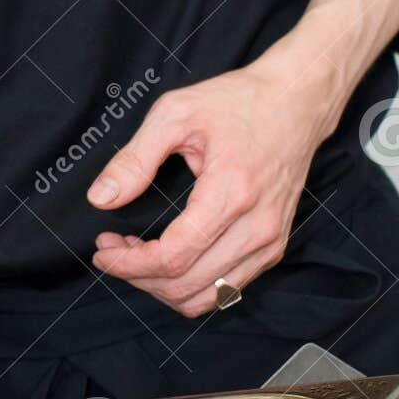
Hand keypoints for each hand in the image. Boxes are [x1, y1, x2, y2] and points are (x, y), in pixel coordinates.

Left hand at [86, 64, 315, 316]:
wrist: (297, 101)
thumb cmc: (238, 103)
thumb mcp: (175, 114)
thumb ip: (134, 159)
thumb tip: (101, 198)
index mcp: (231, 194)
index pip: (172, 258)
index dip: (127, 264)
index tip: (102, 251)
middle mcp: (257, 227)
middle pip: (184, 285)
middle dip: (136, 276)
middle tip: (112, 249)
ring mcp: (269, 242)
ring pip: (204, 298)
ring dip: (160, 287)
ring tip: (136, 255)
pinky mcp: (273, 248)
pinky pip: (224, 291)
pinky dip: (188, 285)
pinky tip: (167, 257)